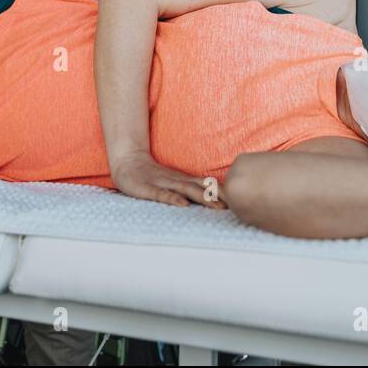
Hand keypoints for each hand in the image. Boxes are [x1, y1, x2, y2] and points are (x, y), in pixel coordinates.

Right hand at [110, 152, 225, 208]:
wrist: (127, 161)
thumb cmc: (150, 175)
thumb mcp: (172, 181)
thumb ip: (188, 188)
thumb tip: (209, 199)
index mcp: (183, 180)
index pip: (207, 185)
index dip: (222, 192)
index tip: (240, 200)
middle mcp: (176, 180)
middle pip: (201, 188)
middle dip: (218, 196)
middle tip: (235, 205)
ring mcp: (163, 184)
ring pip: (186, 190)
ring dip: (202, 197)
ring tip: (216, 206)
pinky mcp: (148, 189)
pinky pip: (162, 195)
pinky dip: (174, 199)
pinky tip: (183, 204)